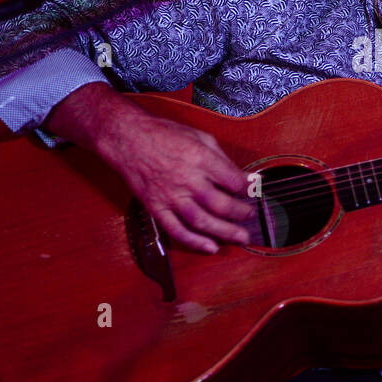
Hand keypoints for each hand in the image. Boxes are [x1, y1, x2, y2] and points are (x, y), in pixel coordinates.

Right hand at [99, 106, 253, 253]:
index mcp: (200, 158)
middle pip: (221, 204)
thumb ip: (220, 158)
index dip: (248, 188)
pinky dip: (195, 242)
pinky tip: (211, 247)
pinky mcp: (156, 207)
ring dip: (224, 232)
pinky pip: (176, 230)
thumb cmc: (163, 134)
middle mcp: (187, 179)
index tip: (253, 191)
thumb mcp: (199, 136)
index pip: (233, 180)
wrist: (127, 138)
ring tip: (240, 237)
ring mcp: (170, 196)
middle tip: (250, 216)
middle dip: (241, 213)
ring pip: (202, 221)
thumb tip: (240, 176)